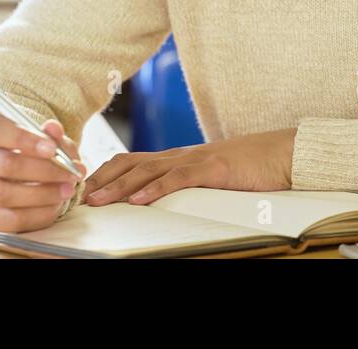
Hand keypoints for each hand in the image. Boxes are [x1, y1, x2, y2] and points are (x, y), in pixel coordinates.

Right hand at [0, 115, 86, 232]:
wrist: (34, 184)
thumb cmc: (41, 158)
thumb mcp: (52, 144)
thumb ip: (55, 137)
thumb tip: (53, 129)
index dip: (24, 138)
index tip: (51, 148)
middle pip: (5, 164)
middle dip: (43, 171)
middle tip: (69, 174)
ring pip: (5, 194)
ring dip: (42, 194)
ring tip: (67, 190)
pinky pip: (12, 219)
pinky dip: (38, 214)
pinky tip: (55, 206)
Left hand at [82, 128, 296, 205]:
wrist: (281, 154)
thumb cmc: (248, 169)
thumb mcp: (208, 178)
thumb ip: (183, 185)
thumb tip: (157, 203)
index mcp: (175, 158)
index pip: (130, 161)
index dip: (103, 173)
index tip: (80, 190)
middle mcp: (179, 155)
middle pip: (129, 162)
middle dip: (100, 179)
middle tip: (76, 196)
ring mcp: (195, 159)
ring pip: (147, 170)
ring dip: (118, 186)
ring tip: (97, 200)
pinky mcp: (214, 168)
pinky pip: (180, 178)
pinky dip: (157, 188)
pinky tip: (140, 200)